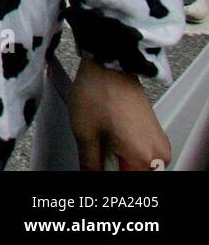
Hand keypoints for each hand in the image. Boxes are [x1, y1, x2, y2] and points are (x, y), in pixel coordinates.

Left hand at [66, 55, 171, 170]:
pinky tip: (109, 129)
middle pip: (132, 172)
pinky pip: (139, 149)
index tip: (96, 162)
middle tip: (97, 147)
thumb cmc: (99, 92)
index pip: (125, 180)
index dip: (107, 172)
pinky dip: (123, 145)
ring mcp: (159, 142)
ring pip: (135, 162)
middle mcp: (159, 153)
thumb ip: (89, 164)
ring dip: (117, 155)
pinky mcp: (154, 131)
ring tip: (102, 134)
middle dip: (113, 165)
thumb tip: (89, 175)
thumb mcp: (84, 133)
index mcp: (144, 158)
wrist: (109, 64)